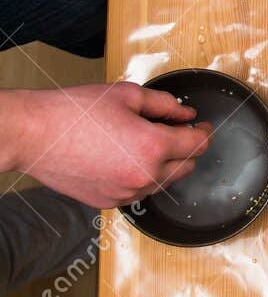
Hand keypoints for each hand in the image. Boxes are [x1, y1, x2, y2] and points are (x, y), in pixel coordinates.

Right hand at [4, 81, 211, 207]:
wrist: (34, 135)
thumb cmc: (73, 113)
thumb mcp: (126, 95)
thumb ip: (164, 104)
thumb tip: (185, 112)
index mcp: (152, 147)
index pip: (197, 144)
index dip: (204, 132)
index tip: (202, 126)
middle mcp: (144, 176)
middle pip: (187, 167)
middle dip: (187, 149)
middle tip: (176, 131)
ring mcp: (127, 193)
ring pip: (163, 182)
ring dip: (164, 165)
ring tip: (143, 142)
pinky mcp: (110, 202)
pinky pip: (139, 191)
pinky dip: (141, 176)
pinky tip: (124, 158)